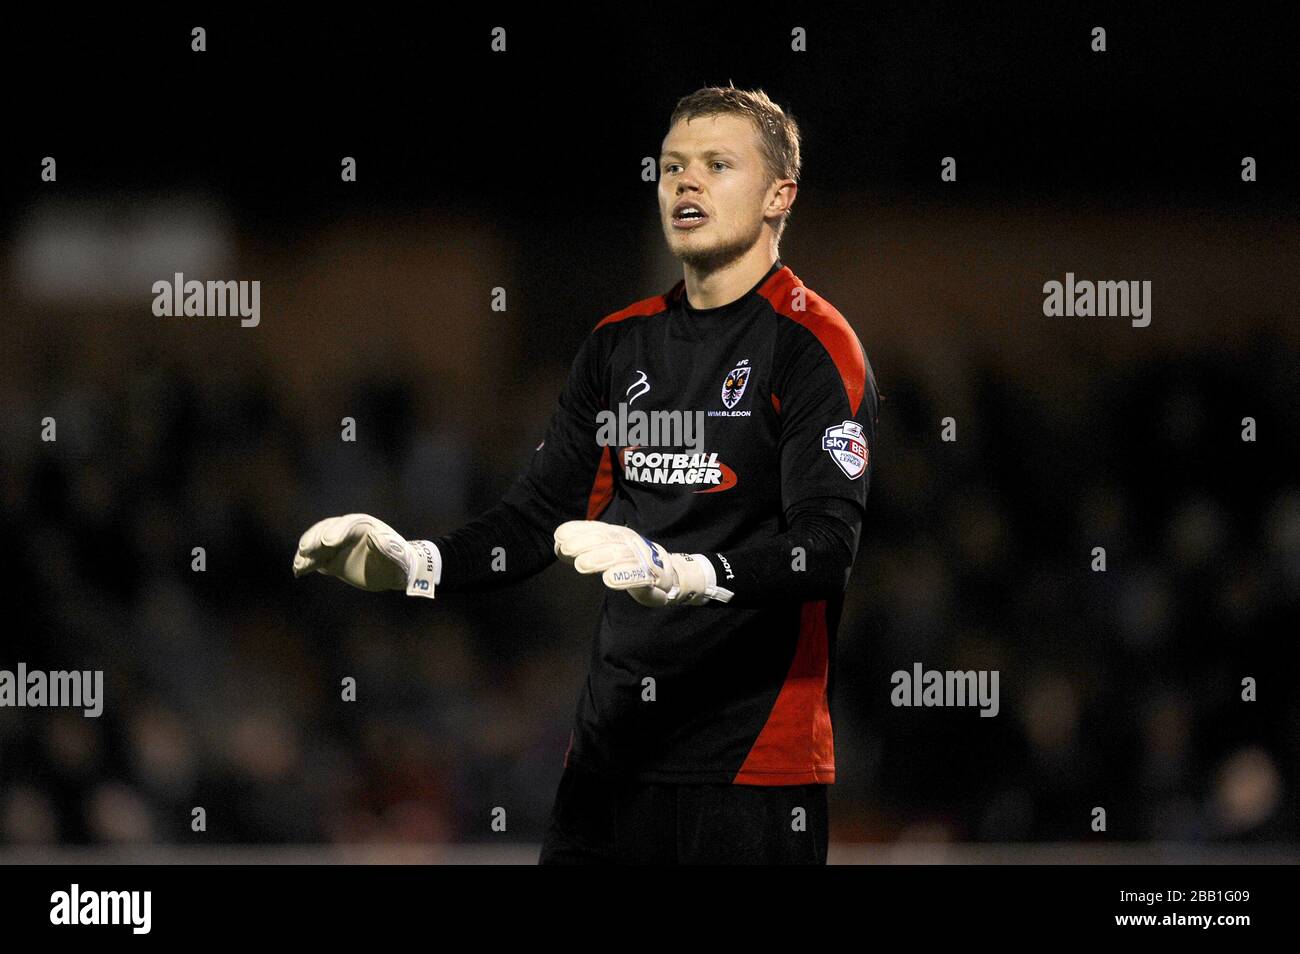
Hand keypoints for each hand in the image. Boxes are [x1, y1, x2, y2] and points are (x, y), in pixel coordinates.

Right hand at [292, 513, 439, 598]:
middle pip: (327, 529)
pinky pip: (315, 558)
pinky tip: (298, 570)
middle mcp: (347, 531)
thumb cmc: (398, 563)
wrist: (392, 572)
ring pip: (317, 543)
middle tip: (307, 549)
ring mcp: (336, 544)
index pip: (347, 524)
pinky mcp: (330, 558)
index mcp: (364, 525)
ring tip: (299, 564)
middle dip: (316, 538)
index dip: (337, 532)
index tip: (328, 543)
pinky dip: (306, 563)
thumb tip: (376, 536)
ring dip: (307, 552)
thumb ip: (387, 547)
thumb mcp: (397, 557)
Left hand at [553, 520, 731, 606]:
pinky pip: (638, 575)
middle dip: (585, 543)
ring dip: (600, 559)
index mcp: (617, 535)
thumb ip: (583, 548)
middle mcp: (629, 543)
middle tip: (566, 549)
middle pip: (605, 541)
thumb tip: (558, 545)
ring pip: (620, 556)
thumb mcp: (606, 552)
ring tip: (581, 565)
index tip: (559, 536)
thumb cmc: (631, 563)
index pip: (596, 529)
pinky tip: (609, 580)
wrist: (669, 577)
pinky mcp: (651, 578)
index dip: (578, 531)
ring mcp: (641, 559)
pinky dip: (623, 576)